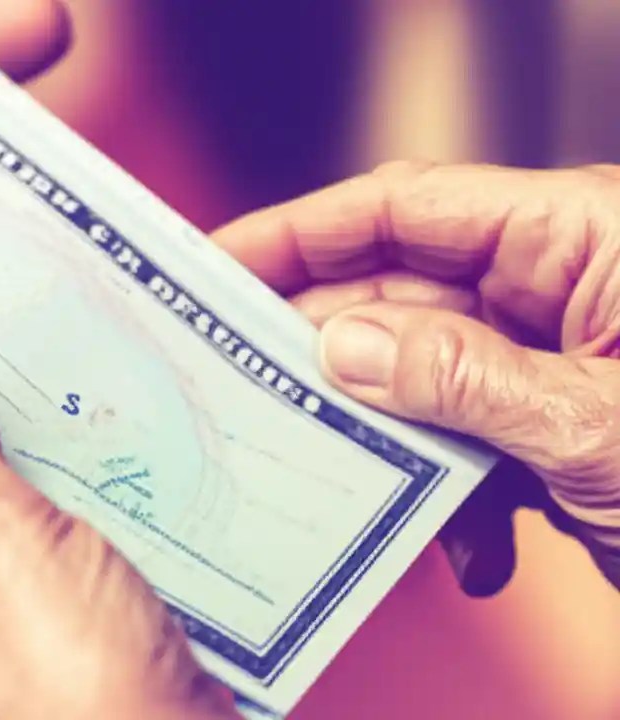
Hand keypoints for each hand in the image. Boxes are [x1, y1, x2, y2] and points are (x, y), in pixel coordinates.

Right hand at [213, 161, 619, 594]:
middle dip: (336, 356)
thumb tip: (342, 343)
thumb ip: (462, 377)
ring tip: (383, 497)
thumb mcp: (596, 424)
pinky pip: (468, 439)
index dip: (302, 229)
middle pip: (400, 292)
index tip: (218, 265)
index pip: (406, 205)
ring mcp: (555, 355)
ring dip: (400, 448)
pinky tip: (473, 550)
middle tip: (257, 398)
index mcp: (580, 235)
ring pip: (424, 377)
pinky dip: (456, 498)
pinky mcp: (557, 423)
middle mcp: (559, 283)